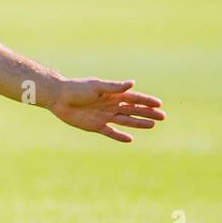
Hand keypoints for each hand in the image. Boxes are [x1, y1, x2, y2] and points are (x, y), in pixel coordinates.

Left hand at [46, 78, 165, 142]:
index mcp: (112, 94)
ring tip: (152, 125)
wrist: (58, 98)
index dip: (146, 101)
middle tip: (162, 116)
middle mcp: (110, 105)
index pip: (134, 98)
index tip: (159, 104)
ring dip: (139, 123)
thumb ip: (114, 87)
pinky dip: (119, 136)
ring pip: (126, 121)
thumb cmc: (77, 89)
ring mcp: (104, 116)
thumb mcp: (96, 86)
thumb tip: (133, 83)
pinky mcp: (95, 126)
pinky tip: (130, 139)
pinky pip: (110, 132)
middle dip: (147, 113)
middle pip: (133, 110)